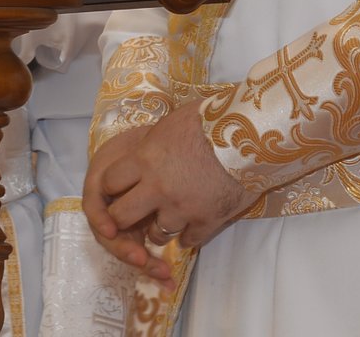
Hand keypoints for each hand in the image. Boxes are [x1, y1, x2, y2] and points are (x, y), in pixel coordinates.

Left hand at [81, 100, 255, 286]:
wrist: (251, 133)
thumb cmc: (212, 118)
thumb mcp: (172, 123)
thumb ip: (153, 143)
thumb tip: (146, 147)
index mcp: (145, 159)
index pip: (108, 182)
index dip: (113, 186)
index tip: (121, 186)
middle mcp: (157, 188)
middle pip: (122, 216)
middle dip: (125, 216)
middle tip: (136, 212)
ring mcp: (182, 207)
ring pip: (157, 234)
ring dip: (160, 228)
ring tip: (169, 220)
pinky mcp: (208, 220)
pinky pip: (190, 240)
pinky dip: (189, 236)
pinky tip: (192, 227)